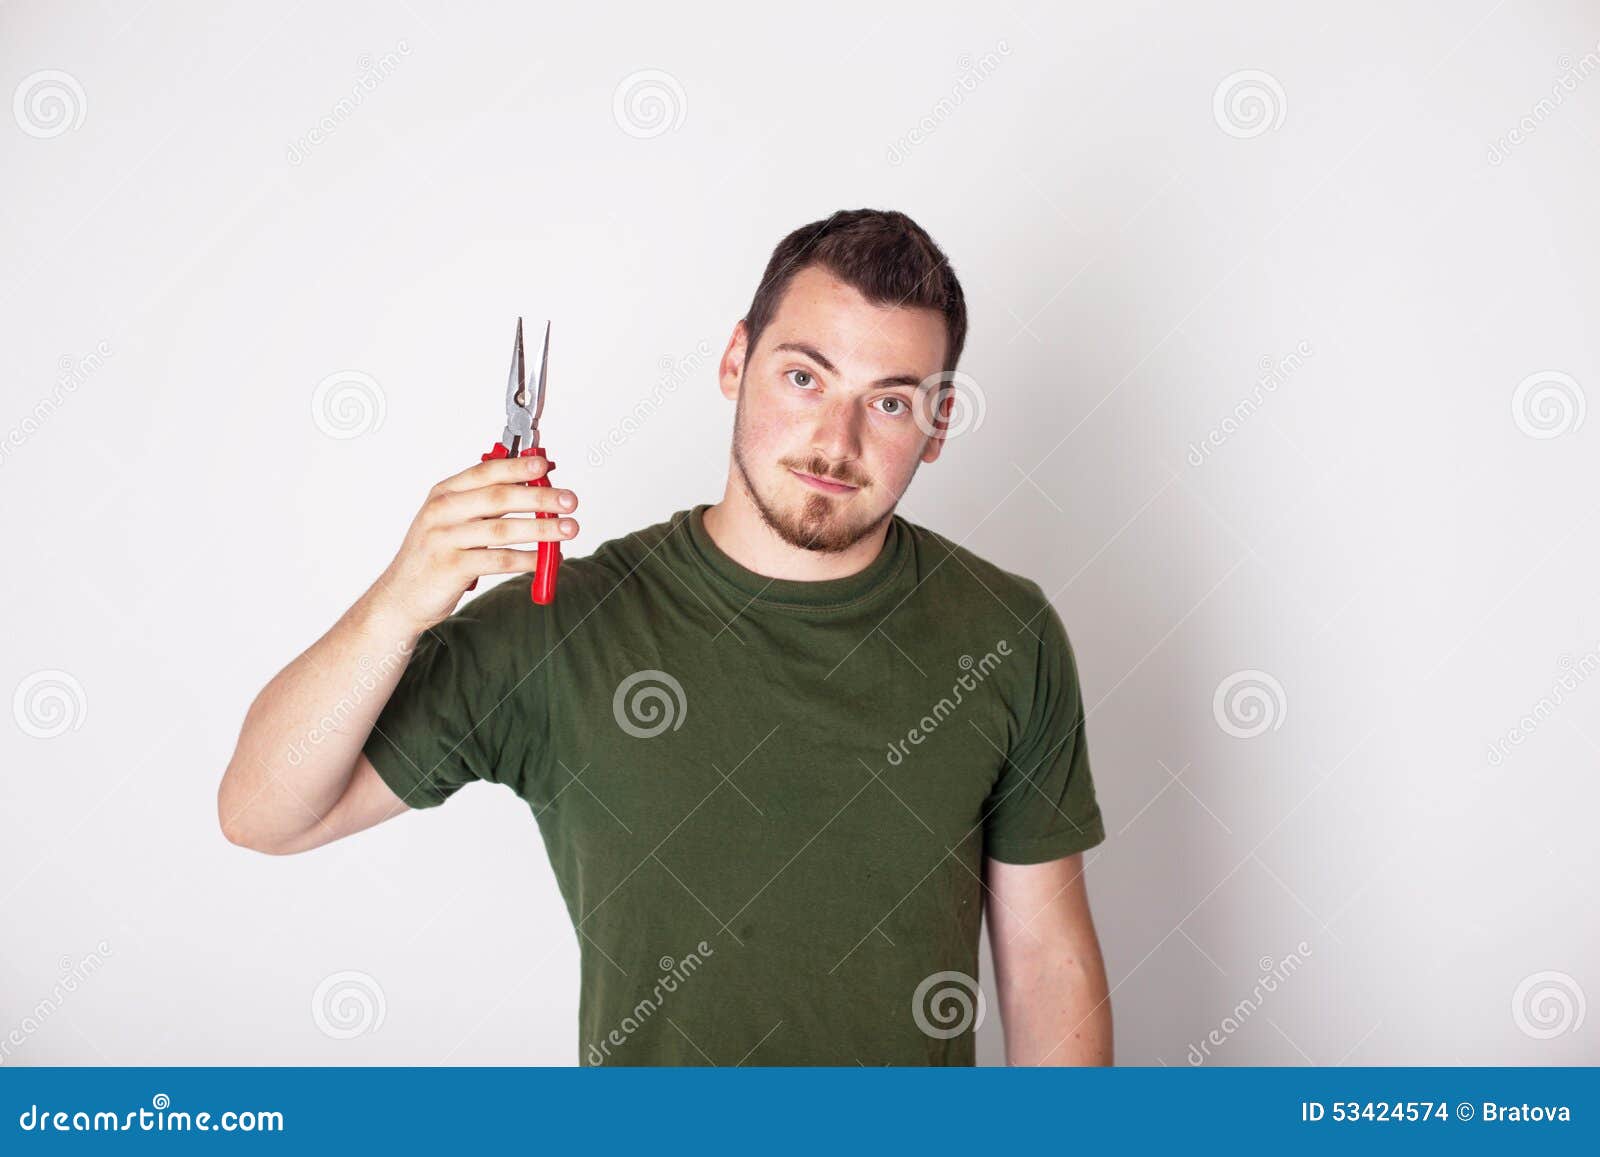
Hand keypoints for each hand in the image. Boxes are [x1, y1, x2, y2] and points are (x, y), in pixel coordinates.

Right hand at [373, 454, 576, 632]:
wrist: (400, 596)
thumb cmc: (433, 555)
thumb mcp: (450, 520)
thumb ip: (484, 502)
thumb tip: (533, 486)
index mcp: (444, 494)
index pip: (485, 472)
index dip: (517, 467)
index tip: (545, 466)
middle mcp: (442, 512)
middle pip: (499, 498)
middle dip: (540, 497)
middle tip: (569, 500)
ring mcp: (445, 540)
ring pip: (503, 530)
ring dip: (541, 529)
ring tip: (568, 528)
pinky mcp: (452, 568)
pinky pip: (498, 560)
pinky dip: (526, 559)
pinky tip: (544, 559)